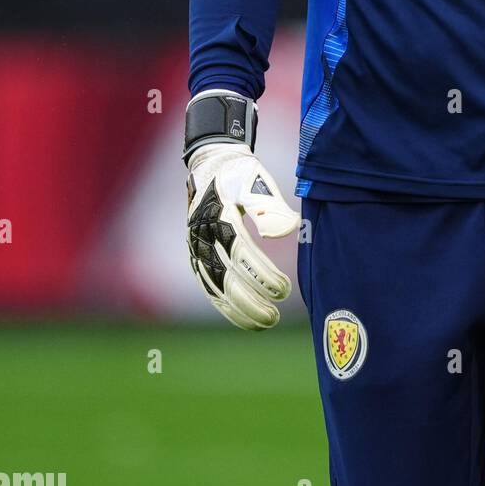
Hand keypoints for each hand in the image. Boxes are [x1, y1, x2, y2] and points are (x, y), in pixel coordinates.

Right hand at [186, 140, 299, 329]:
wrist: (211, 163)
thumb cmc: (240, 172)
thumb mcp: (255, 180)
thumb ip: (269, 206)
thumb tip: (288, 230)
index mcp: (218, 215)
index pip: (241, 253)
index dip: (262, 274)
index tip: (285, 289)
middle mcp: (202, 235)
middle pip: (225, 278)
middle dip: (250, 301)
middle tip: (275, 316)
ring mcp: (196, 247)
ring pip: (214, 288)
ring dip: (239, 309)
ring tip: (265, 322)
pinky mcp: (196, 255)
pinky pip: (208, 285)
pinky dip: (225, 305)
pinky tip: (245, 316)